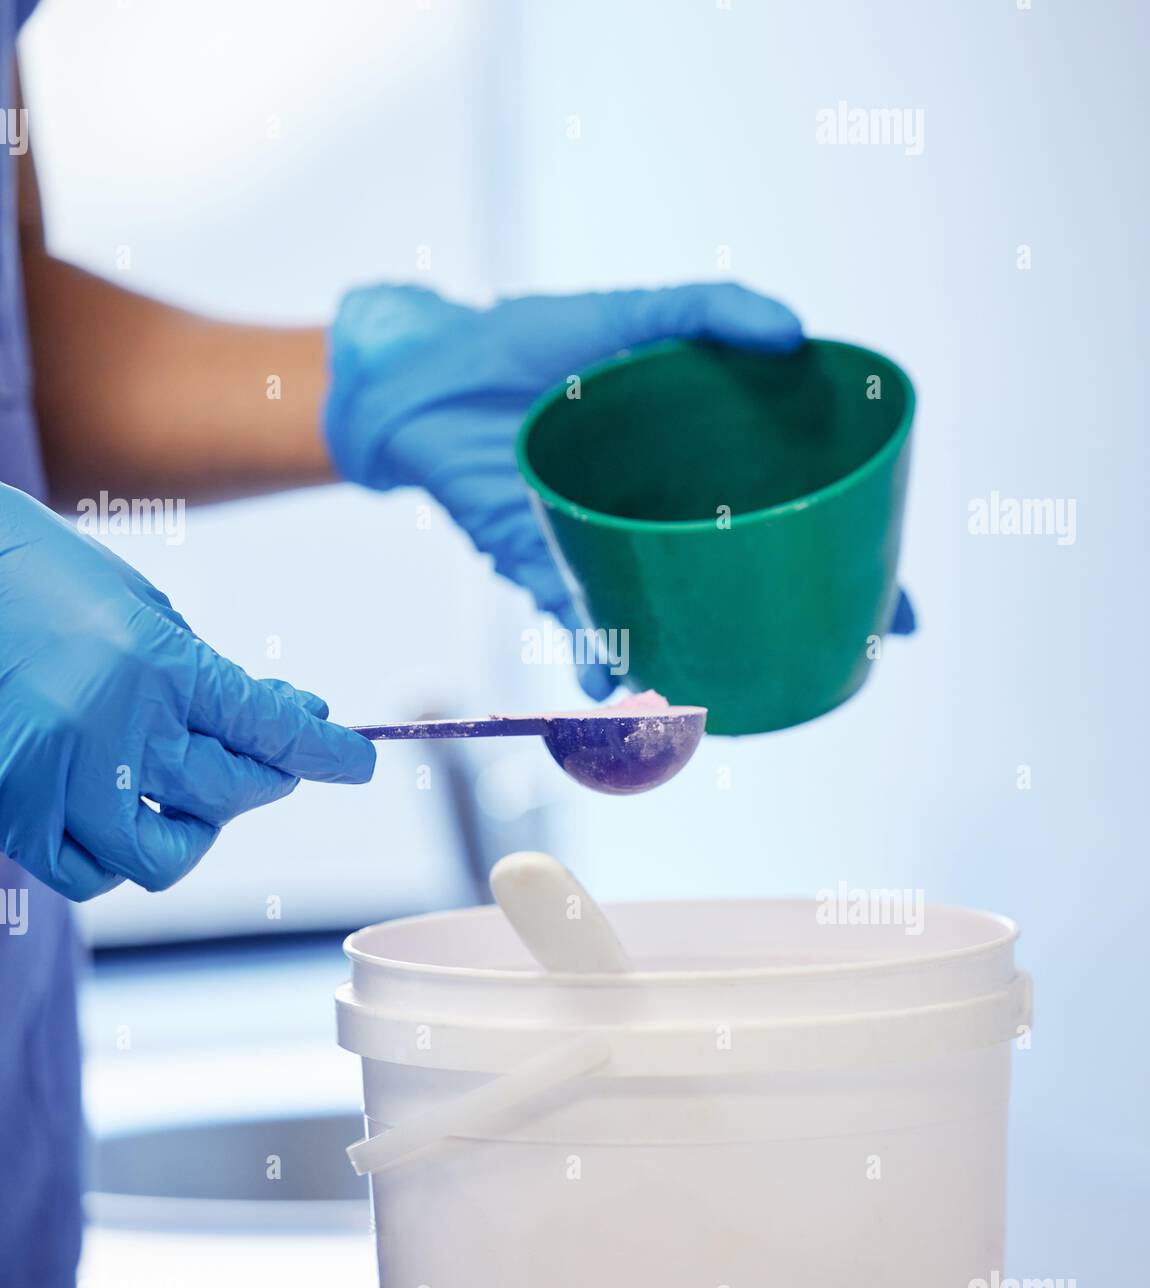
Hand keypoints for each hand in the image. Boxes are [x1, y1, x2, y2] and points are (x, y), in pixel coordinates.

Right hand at [0, 485, 374, 901]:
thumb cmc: (47, 576)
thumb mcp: (145, 610)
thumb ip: (201, 677)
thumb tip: (267, 723)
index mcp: (156, 666)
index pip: (267, 727)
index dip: (323, 751)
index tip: (358, 762)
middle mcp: (111, 730)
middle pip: (227, 793)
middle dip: (267, 779)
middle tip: (272, 762)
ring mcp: (55, 779)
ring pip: (160, 855)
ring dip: (195, 830)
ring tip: (192, 796)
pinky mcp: (9, 809)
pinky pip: (85, 871)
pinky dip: (115, 856)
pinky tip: (124, 814)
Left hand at [325, 282, 807, 697]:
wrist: (423, 377)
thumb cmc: (526, 343)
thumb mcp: (629, 316)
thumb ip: (707, 312)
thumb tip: (795, 334)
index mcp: (699, 462)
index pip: (792, 517)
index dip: (852, 564)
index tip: (897, 609)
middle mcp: (666, 518)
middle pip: (748, 584)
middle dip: (800, 628)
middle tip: (851, 657)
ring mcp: (615, 551)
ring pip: (677, 623)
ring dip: (709, 663)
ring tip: (749, 691)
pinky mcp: (553, 571)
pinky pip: (587, 629)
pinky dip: (601, 662)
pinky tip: (616, 688)